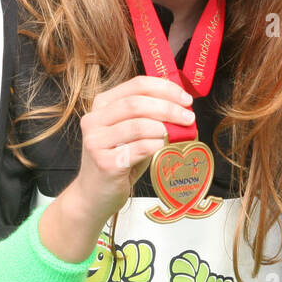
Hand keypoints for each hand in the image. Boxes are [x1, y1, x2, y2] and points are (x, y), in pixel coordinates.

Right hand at [70, 75, 189, 222]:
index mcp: (101, 105)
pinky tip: (163, 147)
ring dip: (164, 128)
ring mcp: (96, 142)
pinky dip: (157, 145)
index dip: (164, 89)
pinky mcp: (105, 163)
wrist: (93, 196)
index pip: (136, 85)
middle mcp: (94, 120)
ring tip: (178, 134)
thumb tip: (182, 108)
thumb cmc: (117, 161)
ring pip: (137, 125)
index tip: (185, 98)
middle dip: (168, 108)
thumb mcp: (130, 133)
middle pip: (137, 103)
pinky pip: (139, 148)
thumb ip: (149, 117)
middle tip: (188, 117)